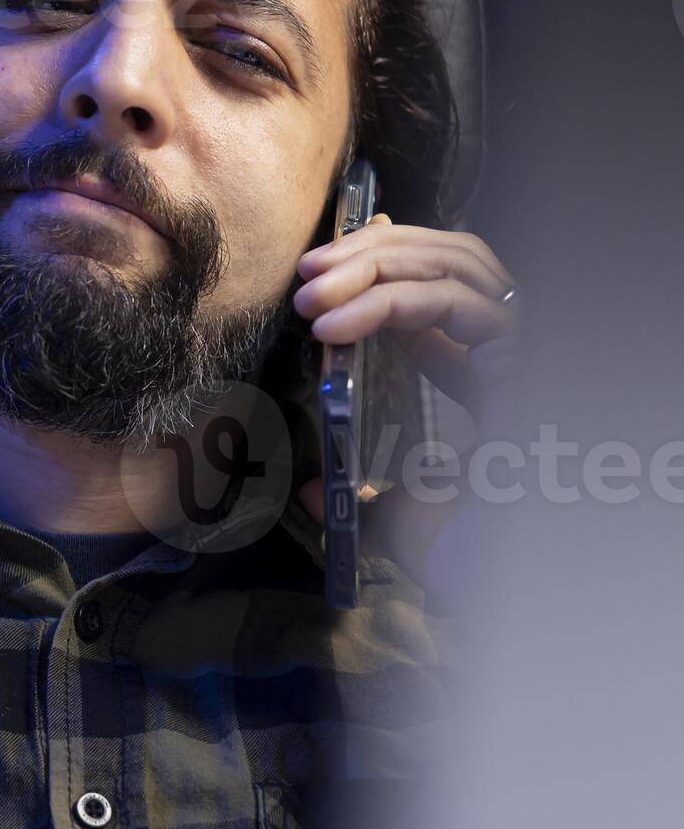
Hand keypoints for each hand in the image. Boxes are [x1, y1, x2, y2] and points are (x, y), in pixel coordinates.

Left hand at [290, 211, 520, 601]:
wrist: (485, 575)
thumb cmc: (453, 550)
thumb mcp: (390, 512)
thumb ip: (353, 492)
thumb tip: (307, 492)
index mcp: (486, 373)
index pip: (443, 285)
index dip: (387, 262)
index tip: (324, 274)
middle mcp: (508, 350)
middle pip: (450, 257)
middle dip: (372, 253)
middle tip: (308, 275)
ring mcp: (521, 347)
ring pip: (454, 264)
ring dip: (372, 266)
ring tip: (311, 296)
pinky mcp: (520, 355)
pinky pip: (451, 302)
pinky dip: (385, 302)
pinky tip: (332, 328)